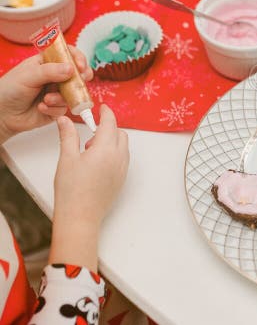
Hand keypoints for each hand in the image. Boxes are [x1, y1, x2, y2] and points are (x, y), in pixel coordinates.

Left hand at [0, 47, 92, 143]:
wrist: (2, 115)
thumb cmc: (8, 90)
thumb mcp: (27, 76)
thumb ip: (49, 71)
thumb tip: (71, 69)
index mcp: (46, 63)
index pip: (67, 54)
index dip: (77, 58)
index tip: (80, 66)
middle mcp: (54, 76)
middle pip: (77, 73)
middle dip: (80, 79)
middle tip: (78, 82)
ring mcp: (57, 92)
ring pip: (73, 93)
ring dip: (62, 97)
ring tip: (47, 99)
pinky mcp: (57, 107)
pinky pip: (65, 108)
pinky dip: (54, 108)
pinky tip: (42, 108)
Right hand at [49, 105, 128, 269]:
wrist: (80, 217)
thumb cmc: (71, 190)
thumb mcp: (67, 159)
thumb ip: (68, 136)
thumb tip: (65, 120)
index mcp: (105, 150)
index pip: (110, 123)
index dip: (107, 113)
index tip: (102, 107)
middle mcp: (119, 158)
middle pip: (120, 134)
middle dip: (108, 128)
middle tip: (89, 135)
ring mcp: (123, 169)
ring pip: (123, 147)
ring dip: (112, 141)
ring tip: (90, 152)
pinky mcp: (122, 179)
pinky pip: (123, 159)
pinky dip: (115, 153)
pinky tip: (97, 163)